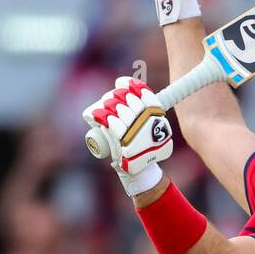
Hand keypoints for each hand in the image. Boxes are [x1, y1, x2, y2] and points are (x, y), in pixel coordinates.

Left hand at [83, 77, 173, 193]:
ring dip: (109, 104)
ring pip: (117, 108)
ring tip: (106, 106)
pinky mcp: (122, 140)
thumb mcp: (152, 130)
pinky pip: (110, 122)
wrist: (141, 171)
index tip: (122, 83)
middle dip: (117, 95)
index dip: (131, 85)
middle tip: (113, 99)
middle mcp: (148, 121)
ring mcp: (135, 130)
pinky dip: (101, 116)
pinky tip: (97, 114)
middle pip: (128, 99)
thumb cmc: (144, 148)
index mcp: (157, 116)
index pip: (143, 93)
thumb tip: (131, 92)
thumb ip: (148, 113)